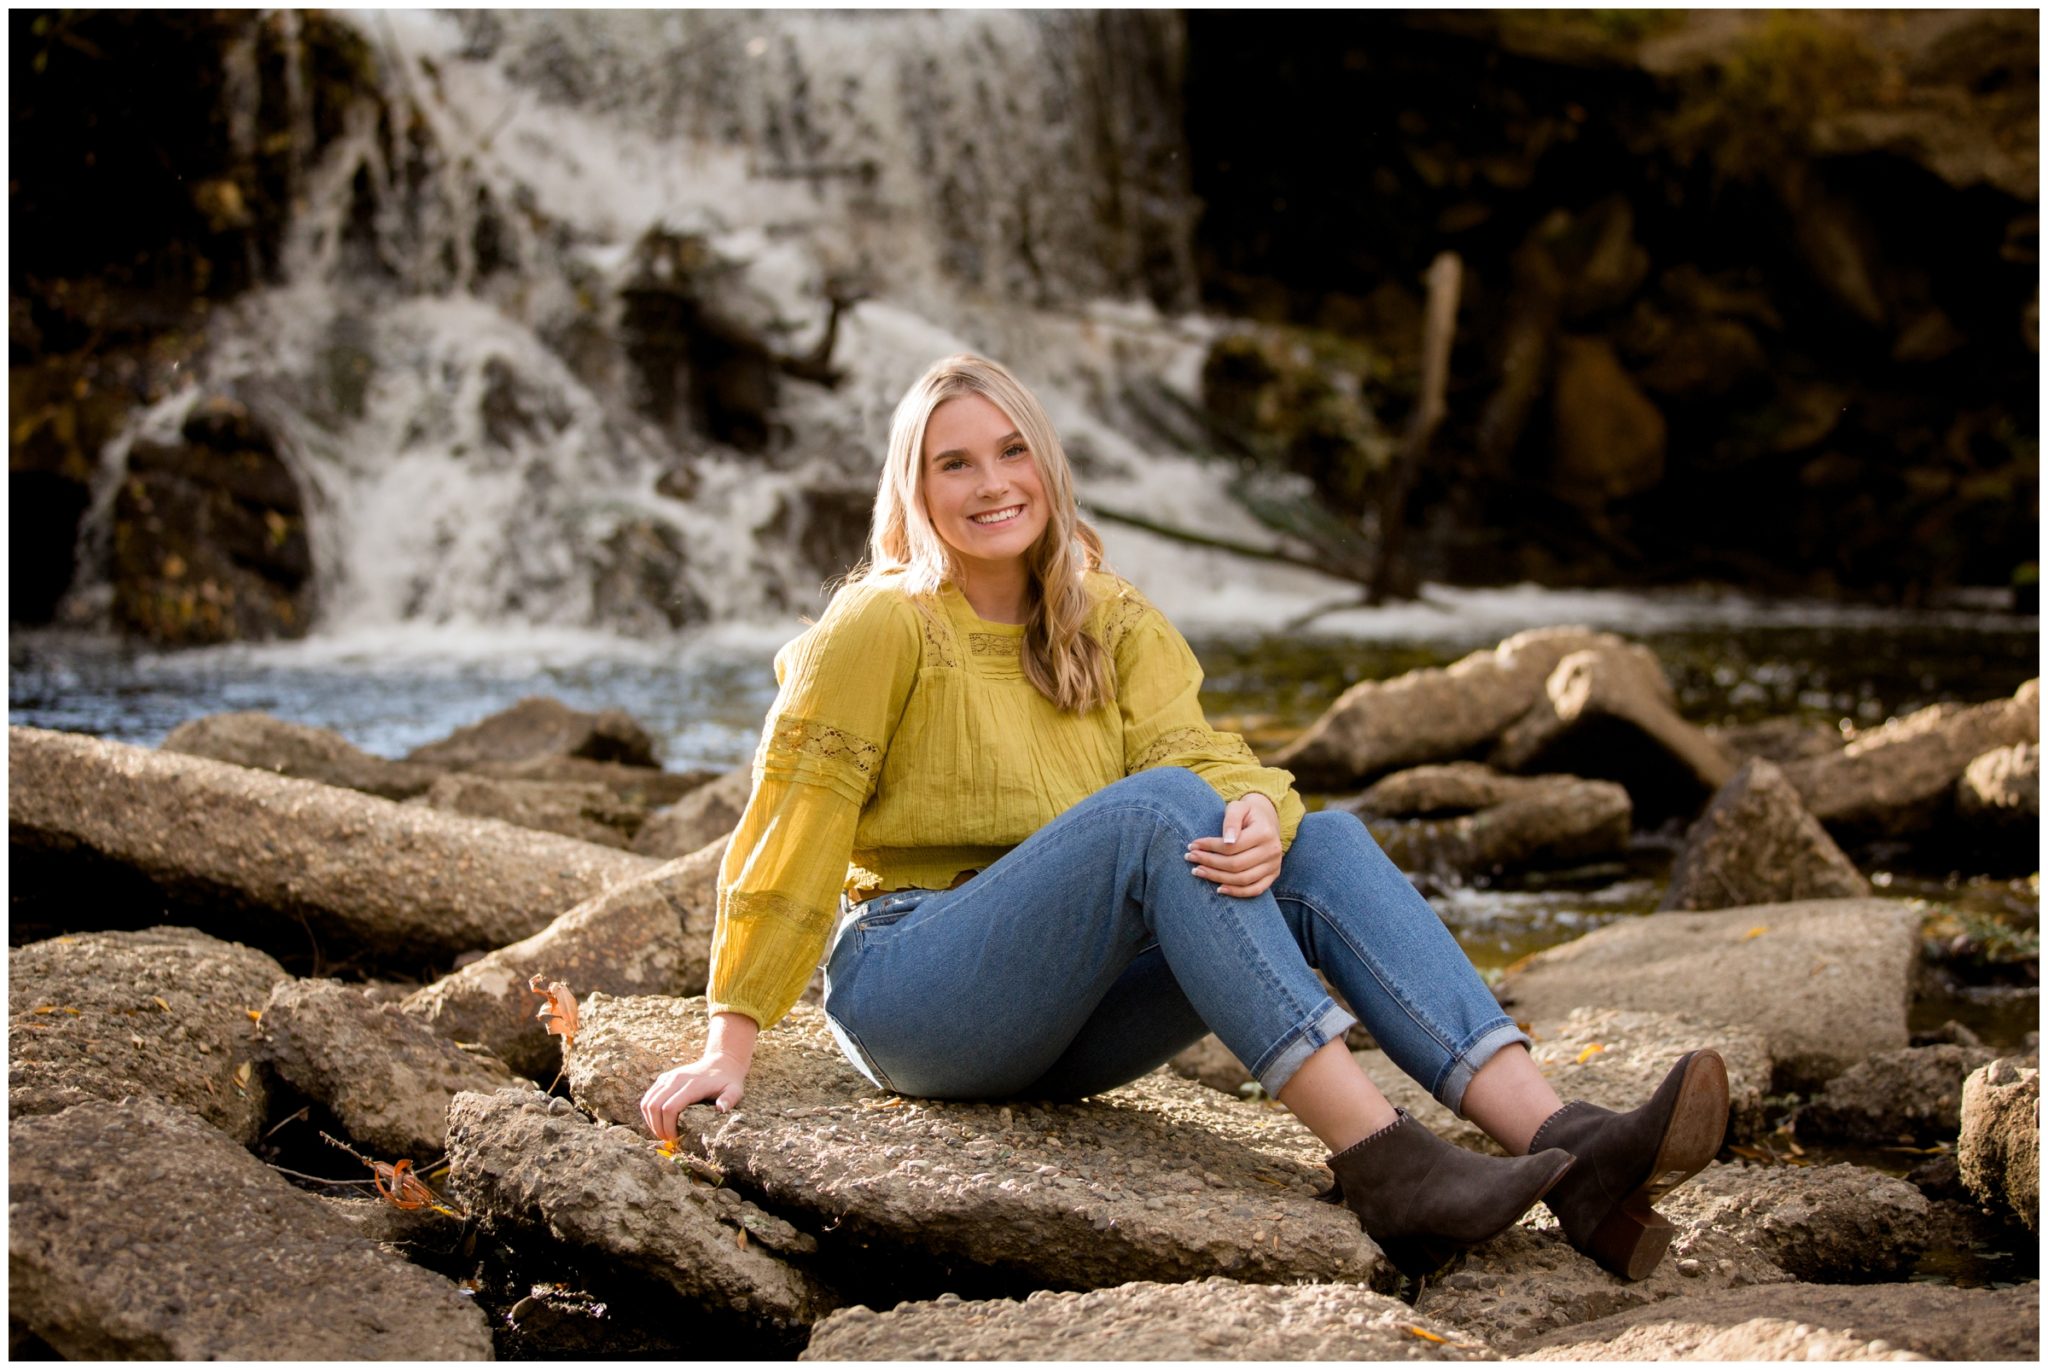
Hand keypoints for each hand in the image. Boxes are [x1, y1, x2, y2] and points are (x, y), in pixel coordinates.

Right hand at [639, 1011, 756, 1141]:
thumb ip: (730, 1099)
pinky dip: (648, 1112)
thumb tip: (721, 1109)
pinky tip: (658, 1123)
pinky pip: (648, 1097)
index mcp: (691, 1085)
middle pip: (654, 1106)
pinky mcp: (663, 1079)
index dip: (668, 1127)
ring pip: (647, 1101)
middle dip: (657, 1127)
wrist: (721, 1062)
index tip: (675, 1140)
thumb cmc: (728, 1081)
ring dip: (650, 1121)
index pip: (670, 1108)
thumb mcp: (735, 1090)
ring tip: (661, 1133)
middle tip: (667, 1141)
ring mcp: (668, 1078)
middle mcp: (676, 1079)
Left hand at [1185, 791, 1282, 897]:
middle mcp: (1273, 851)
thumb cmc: (1247, 813)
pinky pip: (1255, 890)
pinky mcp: (1274, 875)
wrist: (1266, 820)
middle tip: (1190, 858)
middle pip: (1236, 864)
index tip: (1192, 845)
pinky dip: (1236, 892)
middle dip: (1209, 862)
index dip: (1210, 847)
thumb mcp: (1239, 807)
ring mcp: (1275, 865)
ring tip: (1198, 871)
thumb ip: (1231, 820)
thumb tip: (1227, 841)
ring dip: (1217, 878)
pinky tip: (1218, 889)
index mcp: (1265, 832)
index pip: (1232, 846)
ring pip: (1243, 879)